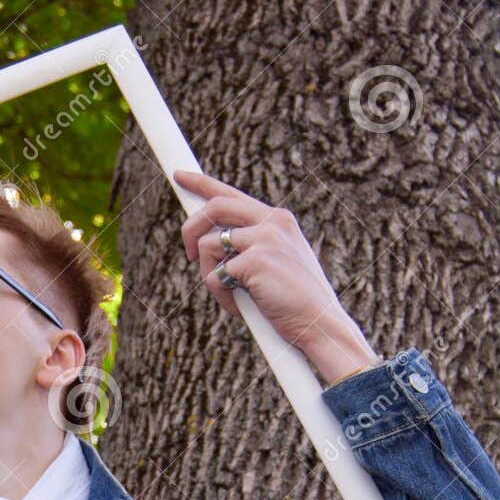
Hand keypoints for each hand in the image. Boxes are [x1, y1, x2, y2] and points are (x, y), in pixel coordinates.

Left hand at [173, 168, 381, 384]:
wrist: (319, 324)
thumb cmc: (294, 302)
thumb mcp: (274, 264)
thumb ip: (248, 247)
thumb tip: (207, 244)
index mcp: (277, 219)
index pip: (231, 194)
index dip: (201, 183)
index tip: (180, 175)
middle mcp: (272, 221)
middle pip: (214, 207)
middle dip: (190, 229)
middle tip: (187, 253)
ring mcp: (264, 238)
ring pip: (208, 245)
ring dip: (208, 274)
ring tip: (231, 295)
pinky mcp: (254, 261)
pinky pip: (215, 276)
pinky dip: (222, 297)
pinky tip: (242, 308)